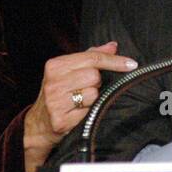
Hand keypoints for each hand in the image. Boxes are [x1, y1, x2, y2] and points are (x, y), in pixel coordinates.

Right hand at [23, 42, 137, 171]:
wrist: (39, 125)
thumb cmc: (59, 94)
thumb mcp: (69, 71)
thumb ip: (91, 57)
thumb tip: (113, 46)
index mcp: (55, 65)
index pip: (92, 58)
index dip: (114, 61)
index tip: (131, 64)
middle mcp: (53, 82)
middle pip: (94, 76)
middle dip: (97, 83)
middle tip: (88, 88)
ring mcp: (55, 101)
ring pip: (93, 94)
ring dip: (94, 99)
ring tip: (82, 101)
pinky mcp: (61, 120)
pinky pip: (89, 112)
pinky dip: (89, 112)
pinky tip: (79, 113)